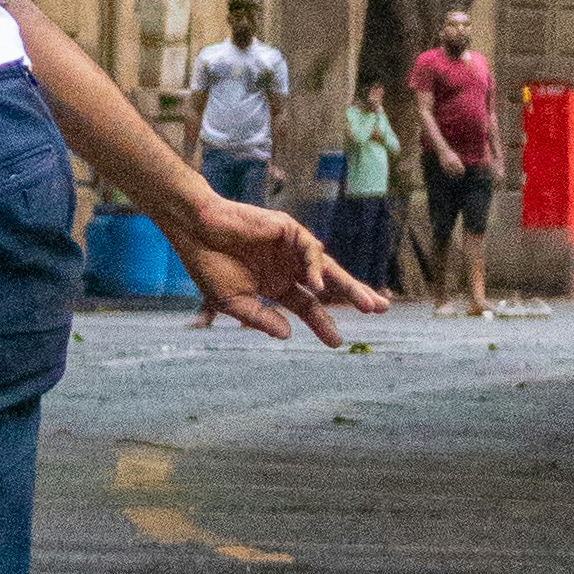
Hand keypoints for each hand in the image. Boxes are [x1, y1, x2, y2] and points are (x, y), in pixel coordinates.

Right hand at [172, 197, 384, 347]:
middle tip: (380, 310)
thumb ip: (261, 319)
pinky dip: (317, 267)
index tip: (337, 344)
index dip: (323, 325)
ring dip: (350, 286)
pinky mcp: (288, 229)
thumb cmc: (207, 263)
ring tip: (369, 305)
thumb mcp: (233, 303)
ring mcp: (290, 247)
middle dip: (354, 296)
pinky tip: (318, 286)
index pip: (308, 306)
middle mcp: (288, 266)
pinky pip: (311, 249)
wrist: (193, 230)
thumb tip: (288, 335)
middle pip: (328, 285)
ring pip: (328, 267)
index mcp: (276, 284)